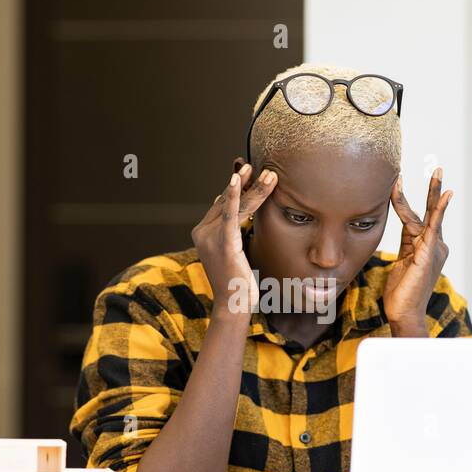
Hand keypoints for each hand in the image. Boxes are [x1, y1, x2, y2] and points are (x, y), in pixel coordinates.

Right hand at [191, 163, 277, 321]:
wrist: (233, 304)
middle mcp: (202, 232)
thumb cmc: (237, 281)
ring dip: (253, 188)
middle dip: (244, 183)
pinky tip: (237, 179)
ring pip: (235, 205)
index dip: (235, 188)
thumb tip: (237, 209)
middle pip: (227, 201)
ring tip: (268, 174)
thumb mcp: (233, 250)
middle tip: (258, 166)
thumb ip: (232, 230)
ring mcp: (210, 237)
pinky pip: (230, 214)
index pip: (221, 204)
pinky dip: (234, 195)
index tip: (247, 172)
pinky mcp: (223, 243)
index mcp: (202, 233)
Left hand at [383, 167, 453, 333]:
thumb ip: (404, 245)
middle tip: (437, 167)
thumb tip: (400, 230)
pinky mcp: (429, 253)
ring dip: (434, 192)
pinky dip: (439, 209)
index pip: (413, 218)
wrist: (404, 313)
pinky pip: (433, 226)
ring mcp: (433, 248)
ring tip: (437, 171)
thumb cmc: (401, 293)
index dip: (403, 200)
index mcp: (423, 247)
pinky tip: (443, 195)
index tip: (396, 182)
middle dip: (433, 190)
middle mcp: (433, 245)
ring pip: (431, 215)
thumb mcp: (401, 262)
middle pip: (429, 212)